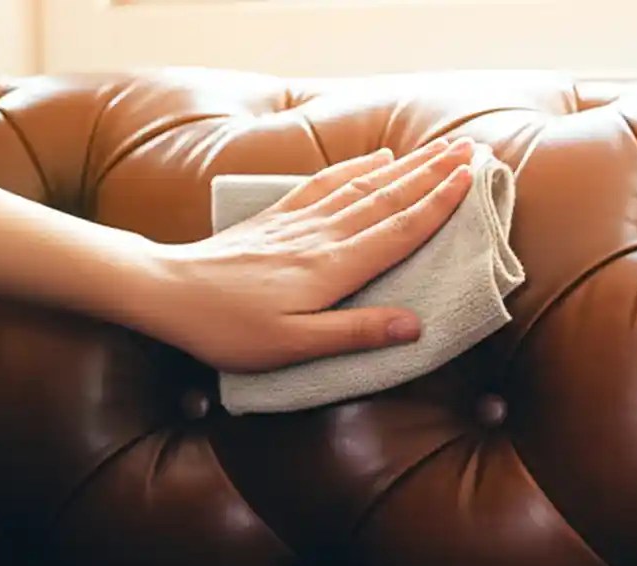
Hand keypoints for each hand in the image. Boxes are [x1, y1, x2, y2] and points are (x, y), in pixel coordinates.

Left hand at [136, 137, 475, 371]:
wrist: (165, 292)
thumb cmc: (228, 329)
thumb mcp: (293, 345)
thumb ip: (355, 332)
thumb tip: (416, 325)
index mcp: (333, 267)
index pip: (398, 230)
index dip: (438, 204)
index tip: (471, 178)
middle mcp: (323, 236)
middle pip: (389, 198)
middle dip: (433, 173)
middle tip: (471, 150)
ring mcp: (300, 221)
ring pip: (365, 186)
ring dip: (407, 166)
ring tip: (439, 149)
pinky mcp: (280, 217)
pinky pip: (329, 183)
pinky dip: (359, 167)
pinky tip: (378, 158)